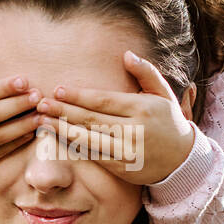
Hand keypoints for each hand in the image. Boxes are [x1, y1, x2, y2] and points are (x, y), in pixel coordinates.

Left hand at [33, 50, 195, 186]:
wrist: (182, 160)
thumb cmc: (168, 122)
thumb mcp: (163, 94)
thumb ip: (146, 73)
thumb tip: (126, 54)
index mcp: (142, 109)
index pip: (104, 101)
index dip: (79, 96)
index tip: (58, 89)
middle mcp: (134, 131)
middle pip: (91, 120)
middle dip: (63, 111)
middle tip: (40, 103)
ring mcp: (127, 152)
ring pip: (88, 140)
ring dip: (61, 129)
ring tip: (41, 120)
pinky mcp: (122, 169)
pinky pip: (93, 156)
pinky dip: (74, 146)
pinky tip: (58, 137)